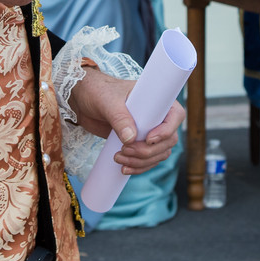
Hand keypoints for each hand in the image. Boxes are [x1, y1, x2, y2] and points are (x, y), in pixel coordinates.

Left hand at [67, 68, 183, 174]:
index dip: (167, 130)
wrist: (83, 100)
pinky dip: (139, 167)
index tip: (148, 139)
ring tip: (119, 158)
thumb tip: (131, 139)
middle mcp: (156, 116)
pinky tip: (124, 168)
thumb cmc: (98, 92)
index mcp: (156, 99)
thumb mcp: (107, 101)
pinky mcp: (138, 143)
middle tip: (125, 150)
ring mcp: (148, 131)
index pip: (176, 116)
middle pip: (168, 141)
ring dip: (142, 162)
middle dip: (148, 151)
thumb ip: (119, 118)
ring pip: (159, 154)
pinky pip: (148, 160)